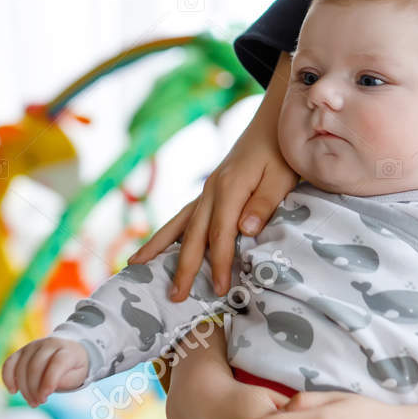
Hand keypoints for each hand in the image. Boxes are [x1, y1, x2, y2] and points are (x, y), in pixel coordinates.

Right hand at [2, 339, 87, 405]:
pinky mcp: (21, 351)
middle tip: (38, 402)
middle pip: (36, 366)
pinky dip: (8, 378)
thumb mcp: (78, 375)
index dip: (49, 381)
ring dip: (24, 388)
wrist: (67, 351)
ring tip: (32, 401)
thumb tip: (48, 387)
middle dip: (34, 389)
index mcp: (67, 350)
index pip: (57, 363)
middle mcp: (49, 344)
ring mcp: (33, 346)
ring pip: (22, 367)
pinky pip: (9, 363)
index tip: (45, 396)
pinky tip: (13, 391)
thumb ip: (67, 380)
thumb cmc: (72, 367)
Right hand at [128, 54, 298, 300]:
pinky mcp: (210, 190)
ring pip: (179, 223)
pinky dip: (168, 233)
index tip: (219, 288)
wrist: (273, 122)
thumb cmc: (282, 152)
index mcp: (230, 188)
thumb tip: (245, 231)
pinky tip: (156, 247)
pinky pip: (184, 216)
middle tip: (173, 296)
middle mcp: (212, 190)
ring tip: (134, 268)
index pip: (222, 235)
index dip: (220, 263)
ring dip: (159, 248)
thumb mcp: (282, 177)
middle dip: (182, 267)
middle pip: (193, 234)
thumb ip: (264, 204)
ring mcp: (207, 190)